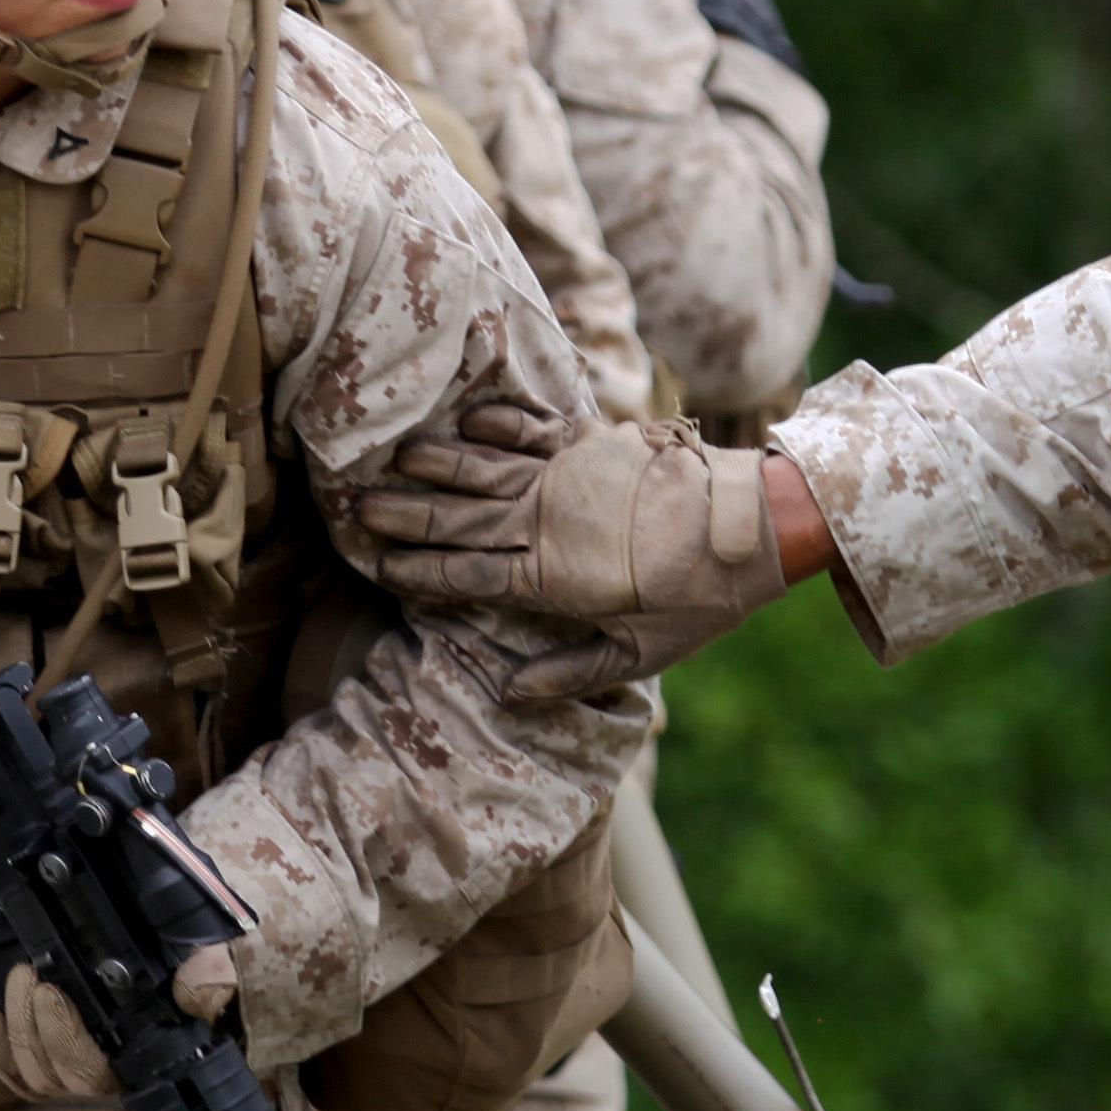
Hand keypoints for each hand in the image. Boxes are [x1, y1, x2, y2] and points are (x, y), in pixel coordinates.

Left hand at [0, 946, 241, 1107]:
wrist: (165, 929)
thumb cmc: (182, 945)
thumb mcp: (204, 946)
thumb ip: (209, 971)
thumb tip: (198, 996)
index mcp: (140, 1051)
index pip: (97, 1071)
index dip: (64, 1040)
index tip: (50, 993)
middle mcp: (102, 1064)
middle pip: (53, 1077)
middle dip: (29, 1029)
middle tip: (26, 976)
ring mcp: (67, 1061)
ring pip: (27, 1079)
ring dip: (1, 1044)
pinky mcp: (40, 1051)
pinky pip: (13, 1085)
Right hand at [358, 405, 791, 703]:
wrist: (754, 523)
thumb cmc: (702, 597)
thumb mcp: (642, 653)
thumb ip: (571, 671)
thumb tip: (509, 691)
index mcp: (553, 576)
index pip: (465, 576)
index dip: (417, 573)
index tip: (376, 568)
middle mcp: (549, 520)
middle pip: (460, 518)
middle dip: (405, 516)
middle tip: (356, 509)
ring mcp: (569, 474)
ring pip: (484, 466)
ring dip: (436, 463)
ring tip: (393, 460)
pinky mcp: (595, 440)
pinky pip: (532, 426)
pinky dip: (497, 421)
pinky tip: (469, 419)